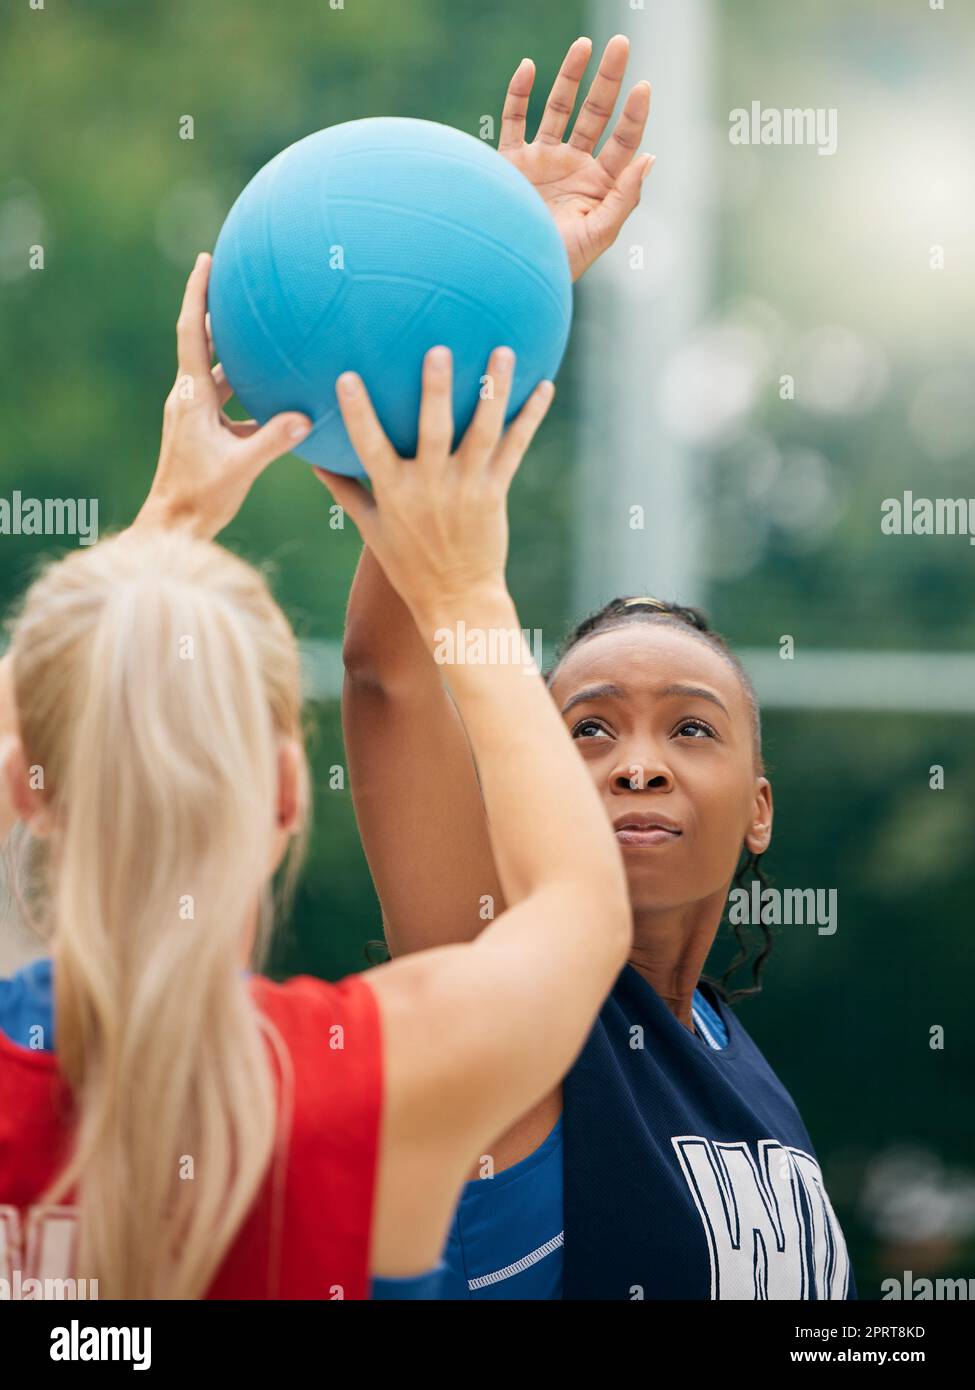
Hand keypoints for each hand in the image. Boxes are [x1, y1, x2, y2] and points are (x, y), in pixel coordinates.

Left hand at [133, 252, 312, 540]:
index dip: (198, 295)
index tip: (206, 261)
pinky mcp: (206, 431)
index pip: (192, 333)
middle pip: (203, 343)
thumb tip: (304, 417)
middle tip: (239, 280)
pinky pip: (231, 399)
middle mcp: (190, 399)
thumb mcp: (241, 468)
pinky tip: (276, 391)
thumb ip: (273, 441)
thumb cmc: (201, 497)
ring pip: (220, 372)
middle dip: (219, 311)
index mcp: (192, 398)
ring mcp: (196, 414)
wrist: (175, 525)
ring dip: (237, 351)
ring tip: (264, 328)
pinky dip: (250, 388)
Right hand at [313, 347, 552, 626]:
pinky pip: (515, 448)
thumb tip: (314, 461)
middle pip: (434, 431)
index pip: (370, 446)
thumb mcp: (371, 530)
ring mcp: (466, 488)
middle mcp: (431, 486)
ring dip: (494, 390)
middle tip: (437, 349)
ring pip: (483, 432)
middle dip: (435, 390)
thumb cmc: (409, 565)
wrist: (457, 598)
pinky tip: (544, 387)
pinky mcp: (495, 492)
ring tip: (503, 351)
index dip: (358, 412)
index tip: (346, 376)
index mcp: (395, 493)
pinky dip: (530, 417)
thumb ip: (346, 491)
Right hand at [498, 35, 653, 280]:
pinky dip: (519, 93)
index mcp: (598, 185)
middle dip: (609, 79)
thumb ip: (624, 197)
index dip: (635, 114)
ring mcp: (541, 161)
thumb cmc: (556, 263)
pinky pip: (514, 119)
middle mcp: (572, 167)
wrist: (508, 273)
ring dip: (571, 76)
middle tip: (621, 44)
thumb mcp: (599, 234)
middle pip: (595, 114)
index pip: (623, 141)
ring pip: (559, 108)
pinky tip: (529, 67)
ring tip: (584, 45)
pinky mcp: (510, 161)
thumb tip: (648, 157)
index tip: (643, 87)